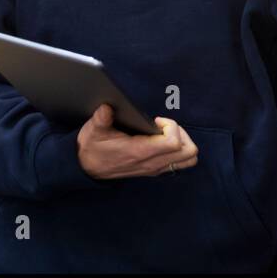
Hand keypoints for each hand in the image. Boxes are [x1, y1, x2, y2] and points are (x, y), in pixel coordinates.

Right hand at [77, 104, 198, 179]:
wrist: (88, 168)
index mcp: (140, 152)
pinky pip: (180, 163)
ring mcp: (155, 169)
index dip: (171, 126)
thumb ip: (101, 118)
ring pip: (188, 159)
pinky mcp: (155, 170)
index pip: (174, 143)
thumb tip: (107, 107)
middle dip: (181, 133)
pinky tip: (162, 141)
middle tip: (163, 126)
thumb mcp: (93, 130)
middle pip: (188, 152)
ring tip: (165, 133)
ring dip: (183, 142)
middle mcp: (152, 163)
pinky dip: (179, 151)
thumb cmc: (93, 147)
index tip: (156, 120)